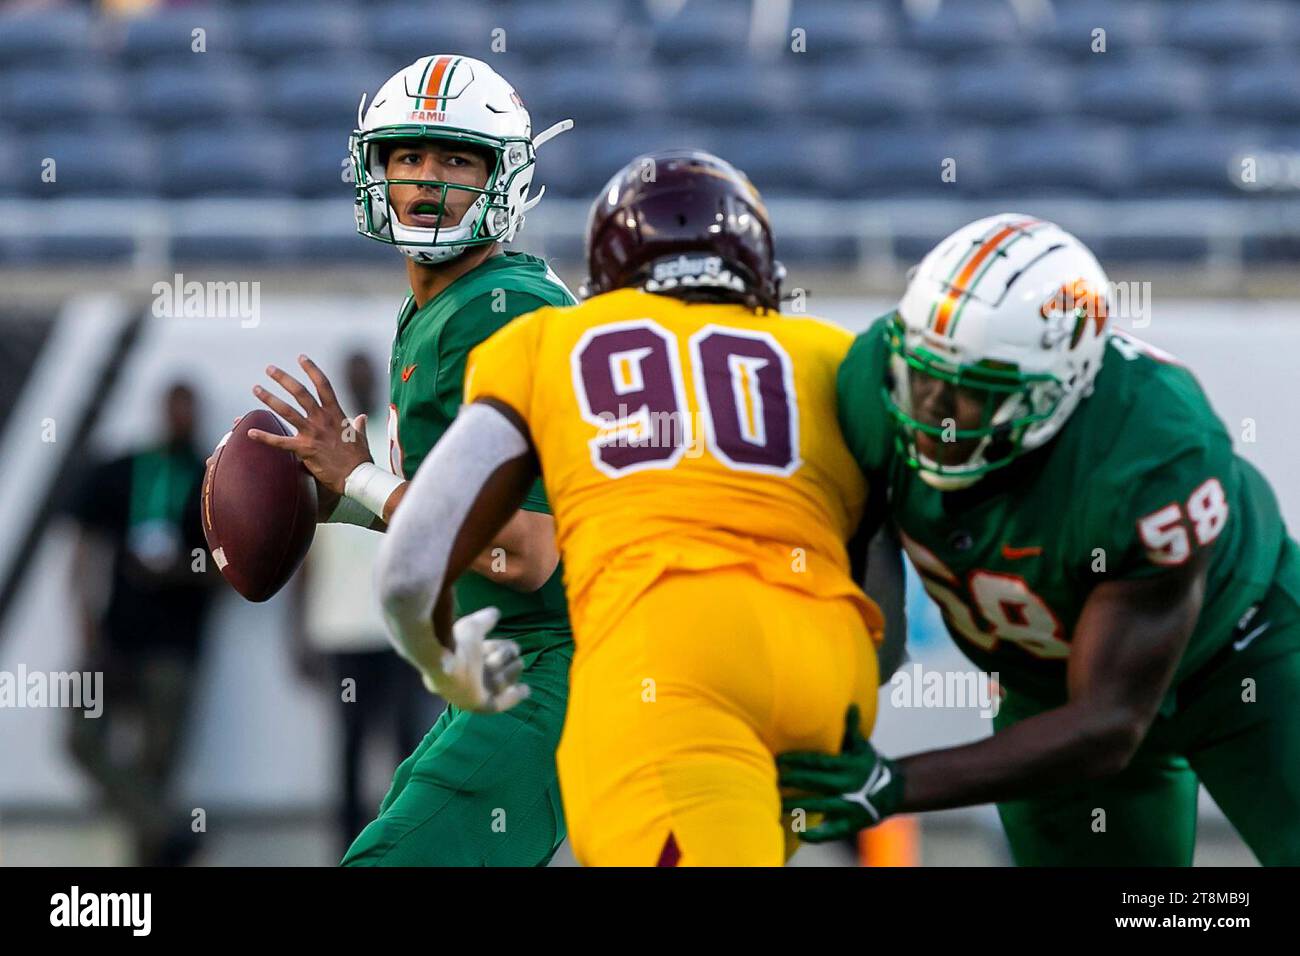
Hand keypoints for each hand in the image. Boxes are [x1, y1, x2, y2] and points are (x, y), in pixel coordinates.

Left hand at [247, 355, 372, 499]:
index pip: (323, 385)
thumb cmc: (360, 458)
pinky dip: (264, 437)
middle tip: (270, 369)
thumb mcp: (361, 437)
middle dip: (283, 379)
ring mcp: (312, 433)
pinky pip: (280, 441)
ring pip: (287, 411)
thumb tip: (361, 418)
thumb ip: (359, 425)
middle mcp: (322, 419)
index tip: (301, 358)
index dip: (312, 369)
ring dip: (269, 399)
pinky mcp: (304, 449)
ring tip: (256, 389)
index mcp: (336, 414)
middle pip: (300, 393)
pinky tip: (250, 432)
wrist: (357, 476)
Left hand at [423, 607, 529, 713]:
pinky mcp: (478, 704)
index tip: (513, 646)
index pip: (484, 653)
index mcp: (461, 657)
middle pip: (493, 668)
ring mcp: (472, 691)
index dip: (498, 648)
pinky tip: (525, 689)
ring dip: (510, 673)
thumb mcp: (473, 627)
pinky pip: (499, 704)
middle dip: (506, 659)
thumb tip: (496, 613)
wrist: (446, 664)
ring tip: (517, 663)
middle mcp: (466, 675)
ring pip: (499, 683)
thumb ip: (485, 620)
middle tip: (513, 652)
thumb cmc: (456, 644)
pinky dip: (512, 697)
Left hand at [778, 705, 903, 842]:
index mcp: (849, 765)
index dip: (799, 761)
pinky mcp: (854, 823)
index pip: (820, 762)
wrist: (894, 790)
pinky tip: (801, 833)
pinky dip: (819, 834)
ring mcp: (852, 805)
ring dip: (800, 805)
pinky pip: (835, 830)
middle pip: (818, 782)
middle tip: (775, 778)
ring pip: (822, 805)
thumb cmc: (870, 764)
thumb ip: (852, 730)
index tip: (780, 759)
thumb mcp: (862, 747)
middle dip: (796, 780)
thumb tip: (851, 707)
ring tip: (779, 804)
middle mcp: (850, 785)